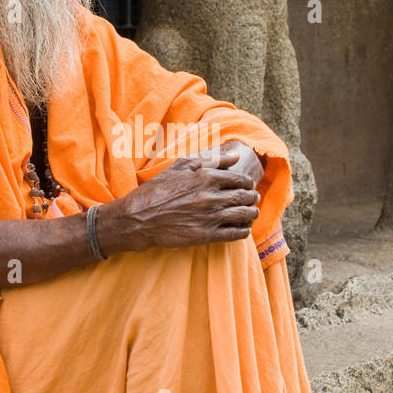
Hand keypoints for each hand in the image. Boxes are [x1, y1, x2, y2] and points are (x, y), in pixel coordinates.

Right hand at [98, 144, 261, 253]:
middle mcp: (211, 197)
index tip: (248, 184)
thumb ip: (210, 159)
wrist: (139, 218)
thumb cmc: (157, 190)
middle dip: (252, 197)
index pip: (239, 179)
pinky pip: (234, 234)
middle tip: (253, 198)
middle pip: (244, 197)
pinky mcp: (205, 236)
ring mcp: (209, 217)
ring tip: (252, 212)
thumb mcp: (180, 167)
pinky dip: (243, 231)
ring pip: (242, 215)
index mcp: (206, 177)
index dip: (247, 182)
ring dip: (251, 213)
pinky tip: (244, 229)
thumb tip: (236, 156)